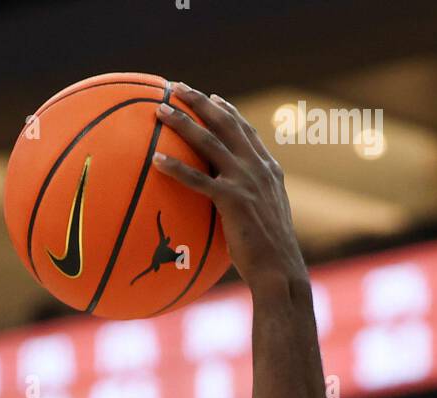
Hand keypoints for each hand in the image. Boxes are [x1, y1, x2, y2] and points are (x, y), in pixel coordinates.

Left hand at [154, 84, 307, 295]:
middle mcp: (258, 168)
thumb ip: (249, 205)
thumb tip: (231, 210)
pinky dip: (176, 167)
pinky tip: (156, 159)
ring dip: (183, 122)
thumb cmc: (269, 256)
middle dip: (200, 102)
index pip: (246, 132)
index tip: (212, 98)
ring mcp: (245, 181)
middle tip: (177, 87)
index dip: (228, 112)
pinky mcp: (232, 200)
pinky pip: (198, 179)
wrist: (280, 270)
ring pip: (209, 142)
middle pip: (226, 124)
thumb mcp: (263, 221)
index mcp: (268, 170)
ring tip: (160, 110)